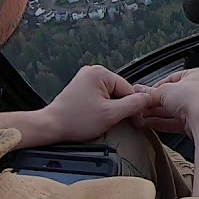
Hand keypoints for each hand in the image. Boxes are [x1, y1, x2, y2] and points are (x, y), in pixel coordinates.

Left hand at [40, 64, 155, 143]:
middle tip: (125, 125)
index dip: (135, 108)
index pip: (129, 89)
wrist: (50, 127)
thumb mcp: (111, 114)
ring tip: (109, 122)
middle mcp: (92, 71)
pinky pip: (101, 96)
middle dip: (123, 108)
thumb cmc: (75, 121)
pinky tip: (100, 118)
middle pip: (120, 91)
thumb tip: (148, 98)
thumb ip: (133, 105)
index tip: (138, 123)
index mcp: (100, 73)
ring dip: (114, 109)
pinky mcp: (80, 88)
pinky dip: (104, 107)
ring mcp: (85, 79)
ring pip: (111, 95)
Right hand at [133, 68, 198, 136]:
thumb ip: (151, 92)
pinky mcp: (195, 123)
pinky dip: (162, 123)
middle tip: (142, 106)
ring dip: (156, 114)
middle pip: (172, 96)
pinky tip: (150, 124)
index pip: (172, 79)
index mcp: (196, 75)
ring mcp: (198, 108)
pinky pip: (176, 122)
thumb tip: (140, 90)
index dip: (156, 86)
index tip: (145, 93)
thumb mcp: (165, 90)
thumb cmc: (194, 98)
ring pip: (173, 110)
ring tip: (142, 116)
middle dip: (155, 102)